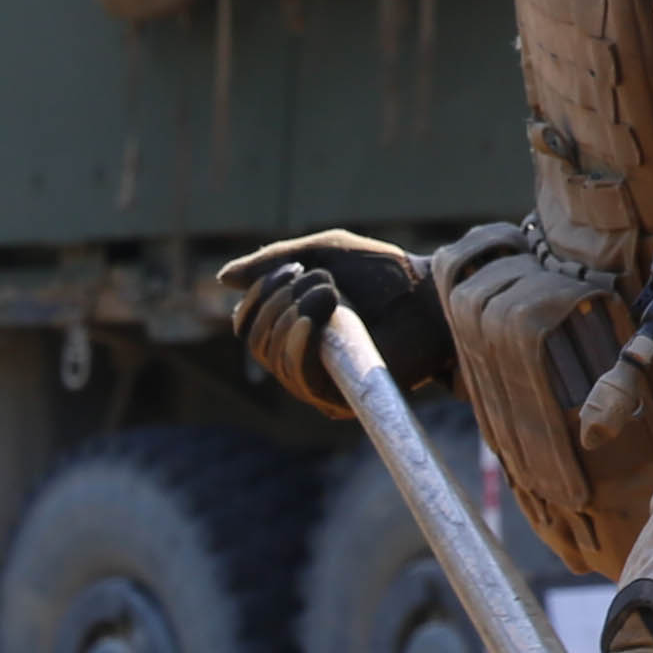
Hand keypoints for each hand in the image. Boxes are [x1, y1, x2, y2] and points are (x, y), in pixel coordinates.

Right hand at [225, 232, 452, 413]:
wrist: (429, 297)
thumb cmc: (385, 273)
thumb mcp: (325, 252)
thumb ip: (275, 261)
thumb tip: (223, 279)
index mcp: (292, 325)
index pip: (248, 324)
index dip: (257, 298)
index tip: (291, 269)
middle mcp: (300, 357)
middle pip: (256, 341)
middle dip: (277, 303)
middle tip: (320, 280)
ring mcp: (318, 380)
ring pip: (273, 357)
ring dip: (293, 316)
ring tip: (330, 291)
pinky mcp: (337, 399)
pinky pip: (298, 378)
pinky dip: (297, 346)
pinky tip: (313, 321)